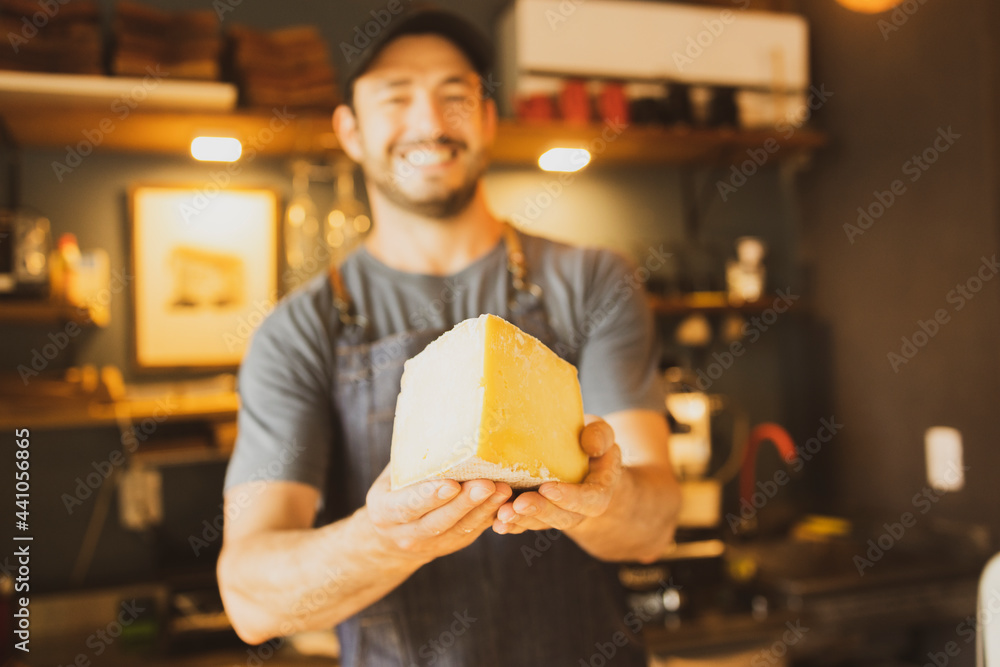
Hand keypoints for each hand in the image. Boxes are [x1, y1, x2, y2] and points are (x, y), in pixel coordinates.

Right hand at [365, 465, 511, 562]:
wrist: (391, 536)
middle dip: (464, 503)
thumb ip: (409, 460)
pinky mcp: (453, 544)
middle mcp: (406, 533)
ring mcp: (431, 544)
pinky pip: (473, 531)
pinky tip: (506, 501)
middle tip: (486, 484)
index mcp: (385, 512)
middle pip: (439, 520)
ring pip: (460, 528)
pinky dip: (490, 516)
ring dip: (484, 510)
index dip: (429, 496)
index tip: (450, 484)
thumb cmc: (394, 492)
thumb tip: (431, 423)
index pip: (407, 506)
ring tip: (503, 490)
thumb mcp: (392, 477)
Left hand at [492, 416, 622, 534]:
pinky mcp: (537, 516)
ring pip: (540, 523)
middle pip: (562, 517)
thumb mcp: (601, 433)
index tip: (548, 488)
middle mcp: (579, 510)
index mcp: (598, 490)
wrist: (580, 458)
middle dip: (539, 511)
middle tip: (518, 505)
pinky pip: (525, 524)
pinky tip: (496, 522)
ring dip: (520, 520)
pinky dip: (511, 524)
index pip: (589, 500)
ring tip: (502, 515)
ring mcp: (557, 514)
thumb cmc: (589, 441)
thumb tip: (592, 445)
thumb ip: (601, 436)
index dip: (569, 497)